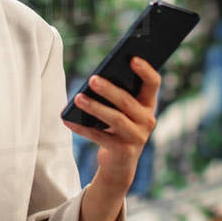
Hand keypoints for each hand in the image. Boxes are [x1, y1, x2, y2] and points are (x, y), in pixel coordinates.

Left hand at [63, 56, 160, 189]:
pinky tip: (68, 119)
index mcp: (148, 104)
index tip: (132, 58)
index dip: (145, 70)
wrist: (120, 162)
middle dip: (109, 89)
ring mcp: (137, 137)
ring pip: (115, 119)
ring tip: (78, 98)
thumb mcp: (123, 111)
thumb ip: (118, 95)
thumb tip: (96, 79)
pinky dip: (82, 128)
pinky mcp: (123, 151)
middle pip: (127, 102)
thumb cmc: (119, 127)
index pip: (153, 84)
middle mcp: (147, 120)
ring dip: (94, 107)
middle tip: (92, 79)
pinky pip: (99, 136)